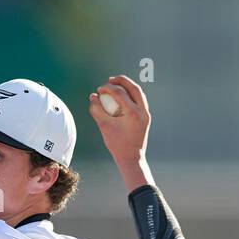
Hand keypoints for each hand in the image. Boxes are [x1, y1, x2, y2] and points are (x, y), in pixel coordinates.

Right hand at [89, 75, 154, 189]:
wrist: (132, 158)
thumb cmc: (116, 145)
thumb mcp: (104, 126)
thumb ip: (96, 110)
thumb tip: (92, 96)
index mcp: (133, 113)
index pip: (120, 93)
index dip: (108, 88)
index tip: (99, 90)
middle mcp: (143, 111)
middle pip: (134, 88)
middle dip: (121, 81)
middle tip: (110, 79)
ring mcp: (146, 114)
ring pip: (139, 93)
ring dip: (127, 86)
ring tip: (115, 85)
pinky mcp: (146, 117)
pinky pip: (140, 100)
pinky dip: (131, 95)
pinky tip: (121, 97)